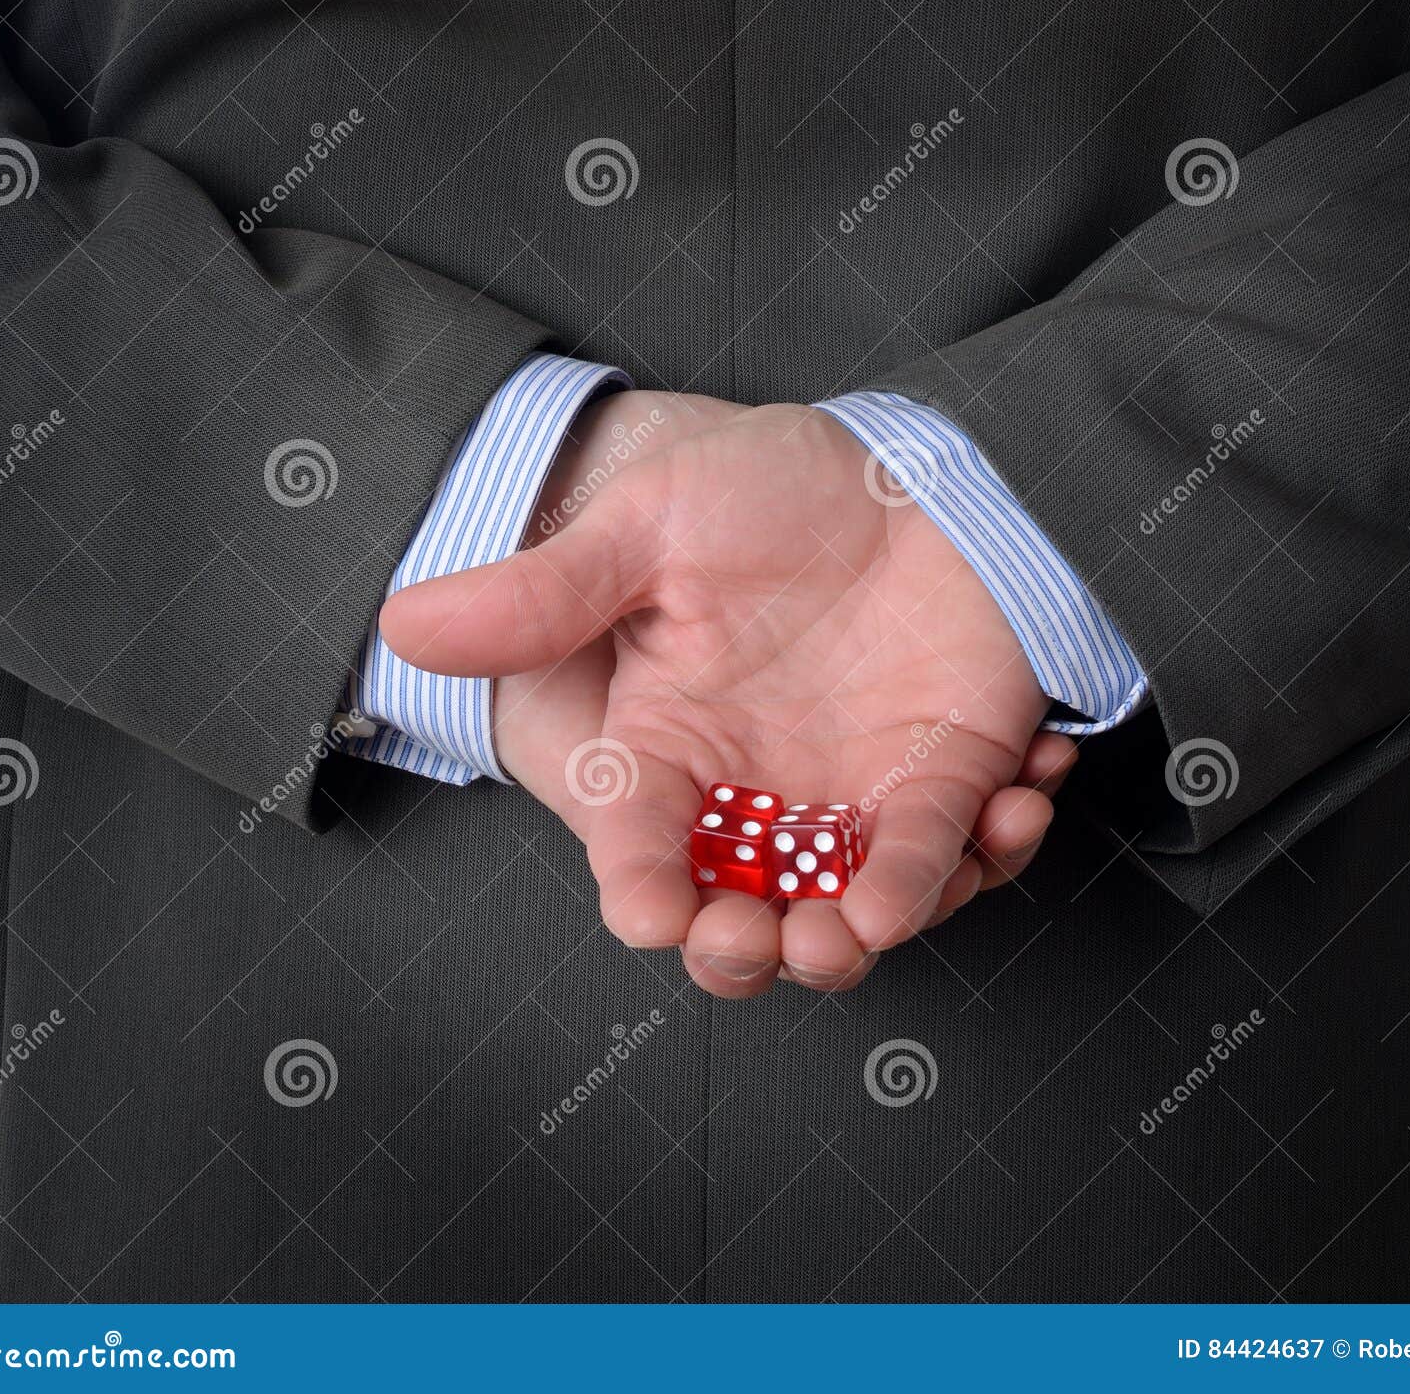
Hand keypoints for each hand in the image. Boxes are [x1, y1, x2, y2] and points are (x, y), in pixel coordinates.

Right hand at [381, 392, 1064, 996]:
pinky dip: (978, 858)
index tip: (656, 913)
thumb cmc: (758, 486)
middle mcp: (757, 792)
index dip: (642, 891)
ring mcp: (852, 793)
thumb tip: (404, 625)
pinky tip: (1005, 812)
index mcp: (670, 746)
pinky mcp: (943, 773)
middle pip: (740, 913)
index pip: (640, 848)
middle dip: (747, 950)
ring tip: (871, 918)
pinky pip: (954, 845)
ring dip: (864, 934)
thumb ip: (545, 592)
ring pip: (850, 910)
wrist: (891, 459)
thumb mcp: (645, 529)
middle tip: (763, 940)